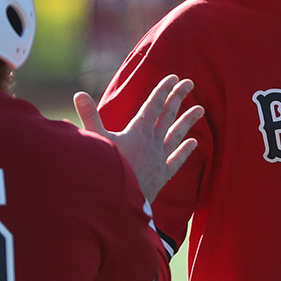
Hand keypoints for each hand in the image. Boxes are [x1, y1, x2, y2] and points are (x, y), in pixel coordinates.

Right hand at [74, 75, 203, 203]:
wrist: (118, 202)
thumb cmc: (104, 170)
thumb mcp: (94, 140)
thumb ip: (89, 116)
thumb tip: (79, 94)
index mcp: (138, 131)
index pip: (154, 105)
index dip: (163, 90)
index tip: (173, 78)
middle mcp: (153, 142)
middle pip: (168, 115)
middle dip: (178, 97)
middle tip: (189, 83)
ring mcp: (160, 158)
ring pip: (178, 135)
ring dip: (188, 121)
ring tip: (200, 109)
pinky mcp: (162, 175)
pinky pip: (177, 160)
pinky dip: (185, 151)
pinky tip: (194, 143)